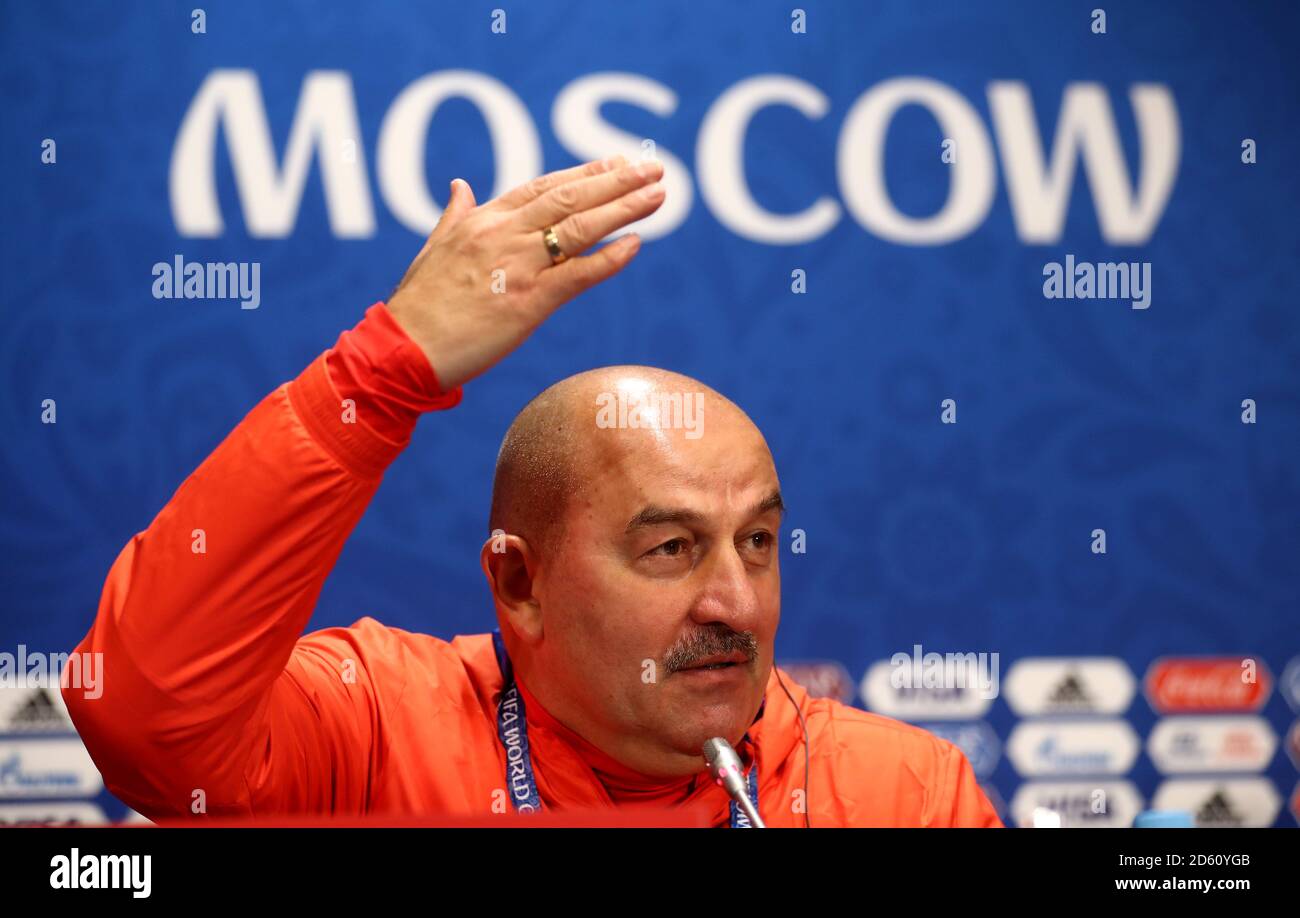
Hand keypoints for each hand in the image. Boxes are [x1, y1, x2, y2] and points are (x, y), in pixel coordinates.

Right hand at [385, 155, 665, 390]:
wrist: (402, 349)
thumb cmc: (418, 306)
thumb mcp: (433, 249)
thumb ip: (453, 215)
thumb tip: (460, 185)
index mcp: (482, 221)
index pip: (543, 187)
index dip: (583, 172)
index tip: (616, 161)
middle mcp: (503, 235)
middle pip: (569, 198)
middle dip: (615, 180)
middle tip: (653, 167)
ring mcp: (517, 267)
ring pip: (580, 228)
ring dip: (624, 208)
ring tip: (658, 194)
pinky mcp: (528, 302)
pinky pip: (577, 275)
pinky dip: (608, 259)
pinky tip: (636, 244)